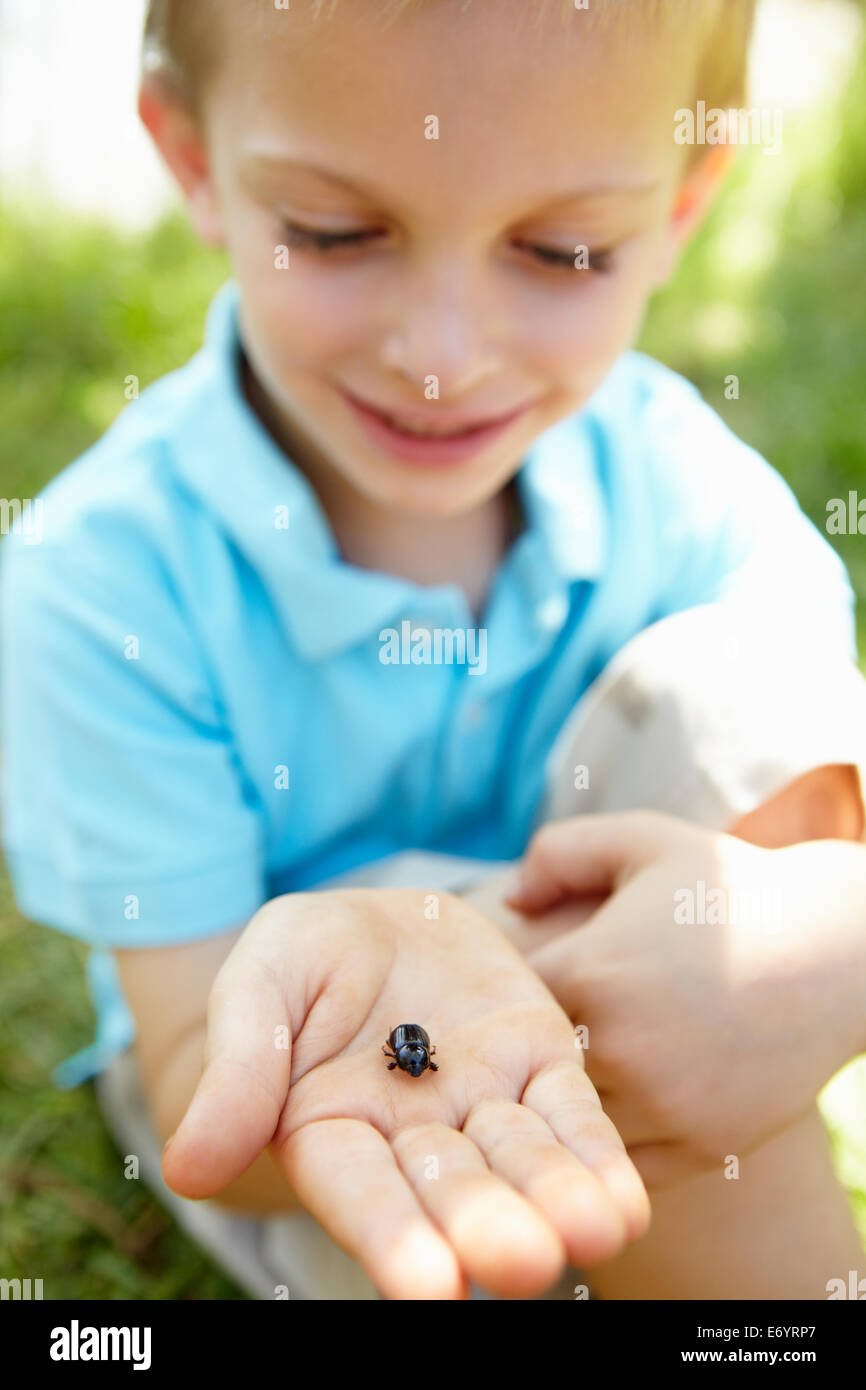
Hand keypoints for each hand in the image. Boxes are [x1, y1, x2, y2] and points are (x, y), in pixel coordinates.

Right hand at [161, 888, 649, 1298]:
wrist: (384, 916)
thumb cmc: (306, 955)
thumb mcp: (260, 983)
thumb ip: (238, 1068)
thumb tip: (187, 1169)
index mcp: (329, 1133)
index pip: (359, 1193)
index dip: (391, 1237)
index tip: (426, 1286)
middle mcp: (411, 1141)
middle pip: (451, 1193)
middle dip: (487, 1226)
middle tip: (523, 1261)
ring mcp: (481, 1108)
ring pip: (521, 1164)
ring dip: (555, 1201)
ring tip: (590, 1232)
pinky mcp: (539, 1068)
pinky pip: (572, 1118)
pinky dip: (596, 1159)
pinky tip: (622, 1203)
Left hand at [506, 811, 865, 1187]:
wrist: (837, 949)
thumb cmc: (730, 889)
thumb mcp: (643, 839)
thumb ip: (559, 853)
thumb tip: (507, 902)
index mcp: (589, 970)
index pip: (502, 1006)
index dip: (498, 1002)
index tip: (512, 995)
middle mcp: (618, 1046)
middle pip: (528, 1071)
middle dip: (525, 1058)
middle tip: (527, 1046)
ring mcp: (662, 1104)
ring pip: (572, 1124)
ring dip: (568, 1104)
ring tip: (580, 1074)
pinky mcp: (700, 1147)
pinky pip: (621, 1163)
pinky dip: (614, 1143)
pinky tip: (623, 1104)